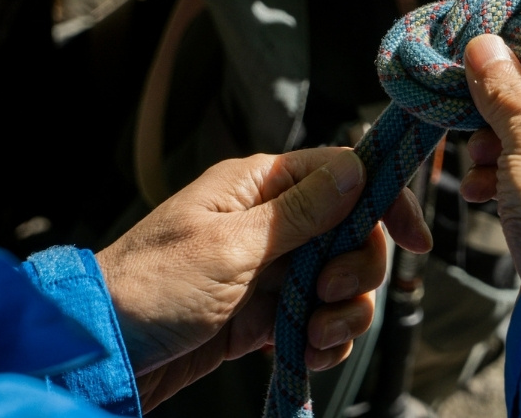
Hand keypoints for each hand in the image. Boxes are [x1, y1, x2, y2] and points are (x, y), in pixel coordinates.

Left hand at [95, 147, 431, 411]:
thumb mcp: (230, 246)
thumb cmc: (153, 285)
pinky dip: (324, 340)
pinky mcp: (266, 315)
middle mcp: (271, 223)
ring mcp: (271, 270)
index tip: (417, 239)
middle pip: (353, 233)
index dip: (385, 199)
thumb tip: (357, 167)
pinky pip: (319, 321)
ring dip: (344, 312)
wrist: (103, 352)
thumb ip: (300, 212)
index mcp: (259, 186)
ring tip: (313, 334)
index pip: (342, 173)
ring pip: (342, 282)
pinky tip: (305, 354)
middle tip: (324, 290)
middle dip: (356, 268)